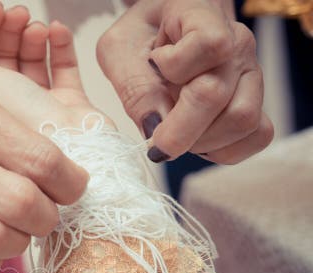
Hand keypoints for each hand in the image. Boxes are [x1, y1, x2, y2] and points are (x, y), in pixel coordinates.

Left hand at [0, 3, 111, 131]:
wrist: (65, 152)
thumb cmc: (18, 122)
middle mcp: (9, 106)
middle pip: (4, 58)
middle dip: (9, 29)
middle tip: (16, 13)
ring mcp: (39, 105)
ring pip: (33, 61)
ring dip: (32, 36)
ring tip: (35, 27)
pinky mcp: (69, 105)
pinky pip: (64, 68)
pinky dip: (61, 45)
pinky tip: (56, 30)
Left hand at [97, 0, 272, 163]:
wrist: (161, 29)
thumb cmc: (140, 37)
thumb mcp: (119, 49)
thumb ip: (134, 86)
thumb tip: (155, 126)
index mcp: (205, 17)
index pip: (210, 45)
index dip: (175, 69)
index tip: (153, 68)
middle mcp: (237, 45)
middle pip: (220, 97)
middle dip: (180, 131)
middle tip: (156, 139)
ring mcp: (251, 74)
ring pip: (243, 121)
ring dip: (202, 142)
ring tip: (178, 133)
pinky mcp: (256, 101)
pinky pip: (256, 136)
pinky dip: (224, 150)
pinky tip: (198, 141)